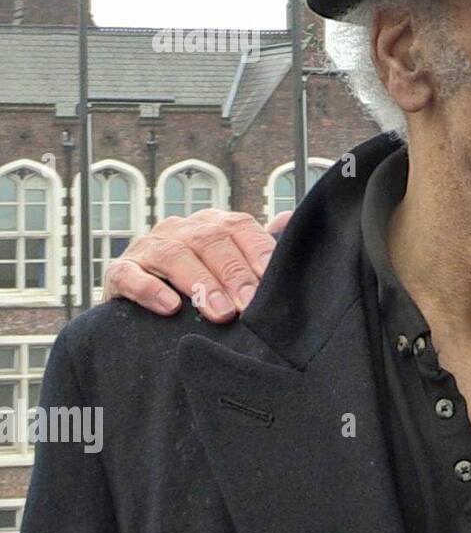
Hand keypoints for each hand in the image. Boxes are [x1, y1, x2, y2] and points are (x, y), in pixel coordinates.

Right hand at [101, 209, 290, 322]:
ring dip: (200, 284)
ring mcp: (148, 248)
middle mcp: (181, 229)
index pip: (239, 227)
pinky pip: (129, 275)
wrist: (142, 300)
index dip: (258, 251)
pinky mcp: (119, 272)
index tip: (272, 279)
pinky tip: (169, 307)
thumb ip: (260, 244)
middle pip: (211, 242)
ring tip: (219, 313)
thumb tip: (290, 219)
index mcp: (212, 224)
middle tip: (248, 306)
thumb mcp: (231, 262)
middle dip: (233, 274)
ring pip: (174, 256)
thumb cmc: (200, 281)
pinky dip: (149, 290)